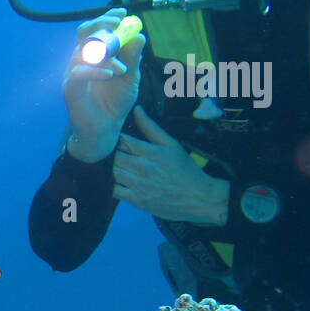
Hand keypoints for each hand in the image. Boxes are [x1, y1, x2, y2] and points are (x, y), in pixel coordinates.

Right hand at [63, 8, 144, 161]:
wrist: (105, 129)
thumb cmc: (115, 102)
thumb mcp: (131, 78)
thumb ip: (133, 58)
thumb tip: (139, 36)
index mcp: (97, 54)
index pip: (98, 29)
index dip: (108, 18)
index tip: (122, 13)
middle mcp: (83, 59)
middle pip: (85, 33)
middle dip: (100, 25)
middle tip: (116, 25)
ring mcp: (74, 72)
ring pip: (84, 51)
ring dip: (105, 55)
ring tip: (122, 69)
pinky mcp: (70, 87)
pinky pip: (79, 73)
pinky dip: (95, 71)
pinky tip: (110, 75)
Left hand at [113, 107, 228, 224]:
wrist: (198, 197)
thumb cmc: (185, 169)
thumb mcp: (171, 144)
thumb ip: (151, 127)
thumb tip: (136, 109)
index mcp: (151, 152)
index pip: (122, 141)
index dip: (115, 140)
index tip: (116, 141)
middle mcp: (143, 168)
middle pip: (114, 157)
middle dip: (111, 155)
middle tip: (114, 155)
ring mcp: (139, 185)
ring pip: (113, 173)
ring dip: (111, 170)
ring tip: (116, 168)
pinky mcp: (137, 200)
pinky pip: (115, 191)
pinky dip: (112, 186)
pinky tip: (117, 183)